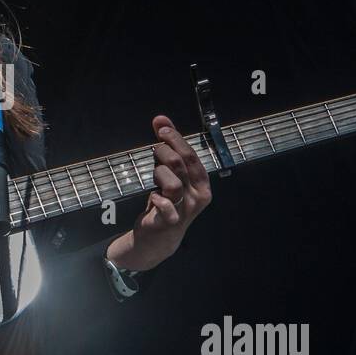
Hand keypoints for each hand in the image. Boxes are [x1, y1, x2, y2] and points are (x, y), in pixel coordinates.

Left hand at [106, 115, 211, 270]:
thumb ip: (167, 146)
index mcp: (201, 181)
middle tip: (154, 150)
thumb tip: (160, 120)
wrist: (160, 235)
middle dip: (164, 151)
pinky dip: (160, 201)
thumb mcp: (168, 170)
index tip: (161, 126)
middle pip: (181, 165)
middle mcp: (198, 195)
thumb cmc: (167, 198)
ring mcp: (185, 210)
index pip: (191, 155)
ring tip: (154, 177)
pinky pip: (167, 208)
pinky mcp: (170, 222)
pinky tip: (155, 197)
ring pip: (172, 183)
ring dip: (158, 173)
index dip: (176, 138)